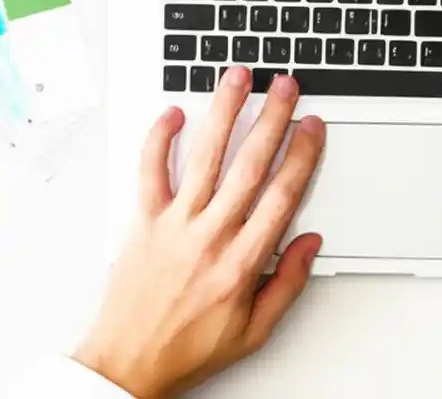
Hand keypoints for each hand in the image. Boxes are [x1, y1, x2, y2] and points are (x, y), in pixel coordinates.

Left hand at [74, 68, 325, 397]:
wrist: (127, 363)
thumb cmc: (188, 348)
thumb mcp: (255, 331)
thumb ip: (288, 284)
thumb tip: (310, 243)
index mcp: (241, 263)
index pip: (282, 195)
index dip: (302, 155)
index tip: (313, 127)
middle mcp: (209, 236)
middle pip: (249, 164)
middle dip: (272, 118)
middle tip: (286, 86)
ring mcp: (174, 224)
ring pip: (204, 155)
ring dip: (224, 111)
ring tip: (237, 78)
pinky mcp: (143, 221)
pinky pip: (151, 170)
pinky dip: (160, 138)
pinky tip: (175, 112)